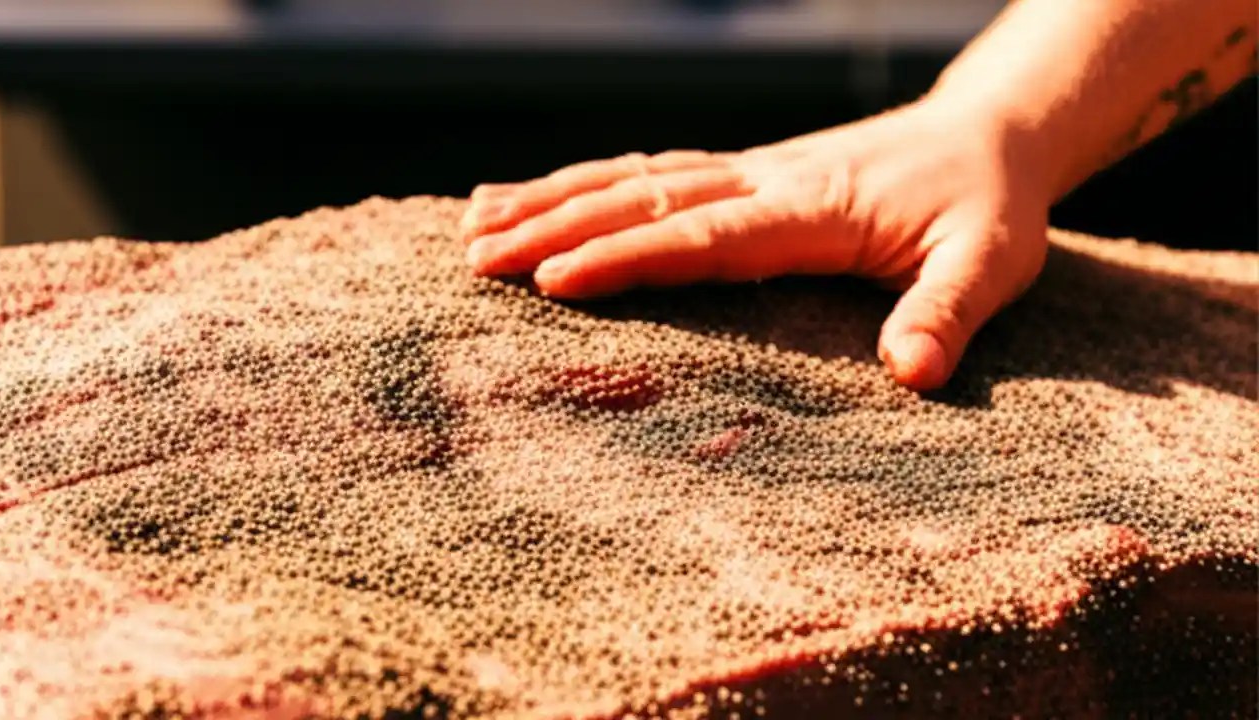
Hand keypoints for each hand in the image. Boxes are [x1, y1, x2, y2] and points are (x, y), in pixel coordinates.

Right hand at [460, 100, 1050, 390]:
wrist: (988, 134)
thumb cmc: (987, 206)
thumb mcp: (990, 262)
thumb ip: (946, 314)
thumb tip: (910, 376)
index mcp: (809, 208)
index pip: (699, 234)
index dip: (624, 256)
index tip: (550, 279)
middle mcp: (761, 181)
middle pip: (641, 197)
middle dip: (554, 227)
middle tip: (475, 257)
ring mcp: (746, 171)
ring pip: (632, 177)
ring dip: (552, 200)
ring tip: (474, 226)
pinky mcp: (742, 174)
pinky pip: (651, 171)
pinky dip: (587, 184)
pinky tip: (541, 198)